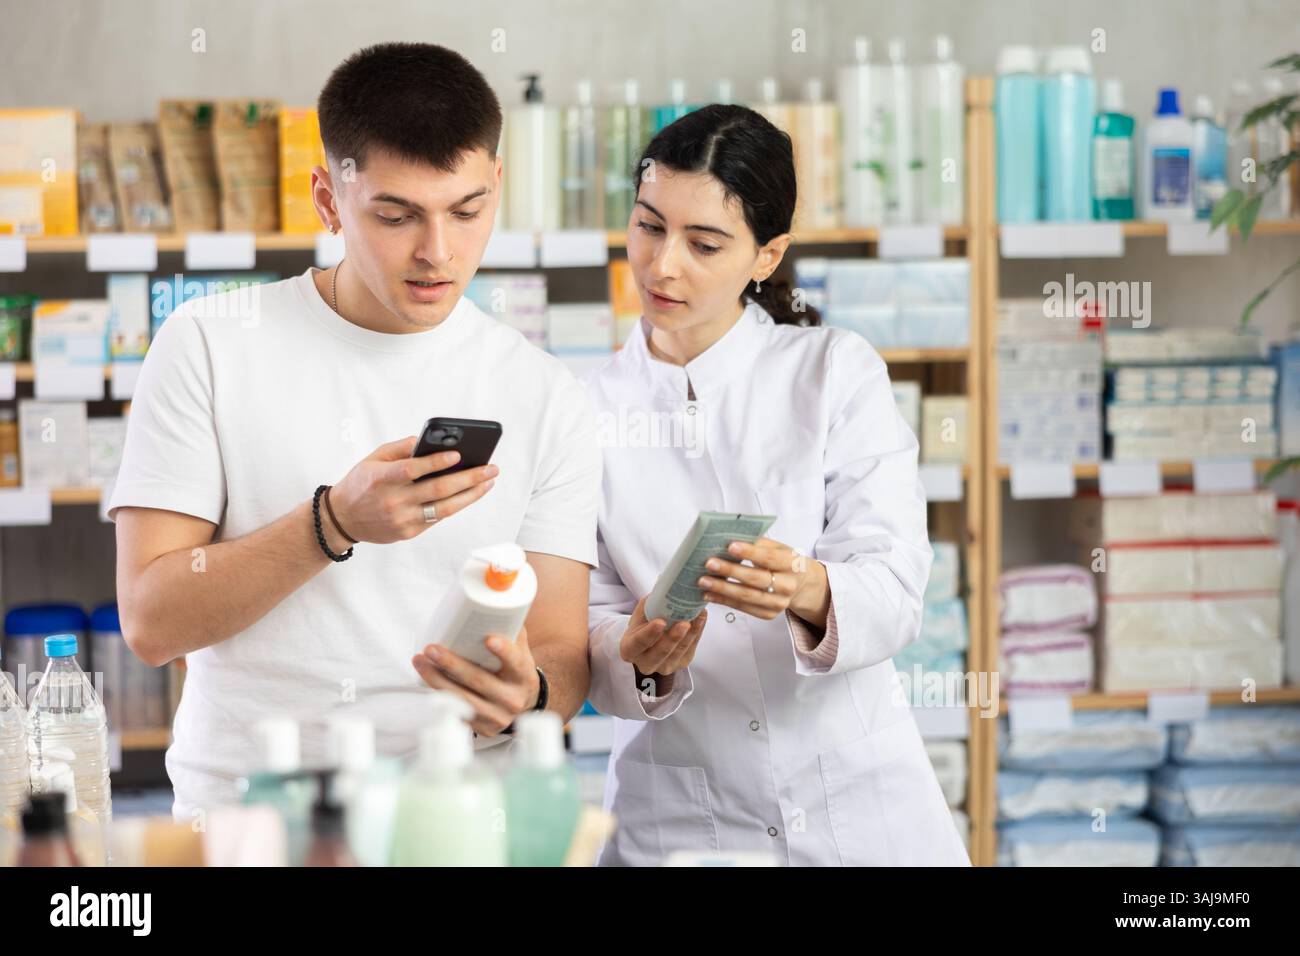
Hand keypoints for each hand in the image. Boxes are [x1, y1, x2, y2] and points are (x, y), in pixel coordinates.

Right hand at [326, 436, 497, 546]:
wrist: (342, 519)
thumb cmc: (361, 483)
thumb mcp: (373, 459)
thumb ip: (400, 448)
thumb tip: (429, 441)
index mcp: (381, 479)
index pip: (413, 469)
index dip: (437, 462)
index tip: (459, 454)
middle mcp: (393, 501)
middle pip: (438, 490)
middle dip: (469, 478)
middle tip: (491, 468)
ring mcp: (402, 519)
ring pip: (444, 508)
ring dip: (471, 495)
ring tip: (488, 482)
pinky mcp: (408, 532)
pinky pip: (437, 518)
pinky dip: (456, 505)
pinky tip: (470, 493)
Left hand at [412, 626, 539, 736]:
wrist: (525, 705)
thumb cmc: (516, 670)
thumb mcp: (521, 652)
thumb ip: (511, 630)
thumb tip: (494, 600)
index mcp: (523, 676)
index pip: (515, 662)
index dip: (503, 651)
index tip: (489, 639)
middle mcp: (512, 698)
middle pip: (479, 681)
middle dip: (452, 664)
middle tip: (431, 648)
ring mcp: (497, 717)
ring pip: (463, 699)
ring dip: (436, 680)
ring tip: (419, 661)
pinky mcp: (482, 729)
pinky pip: (457, 713)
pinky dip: (439, 697)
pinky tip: (425, 682)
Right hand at [620, 597, 706, 693]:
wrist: (652, 637)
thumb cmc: (644, 623)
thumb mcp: (641, 613)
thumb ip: (651, 604)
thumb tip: (666, 586)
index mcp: (629, 650)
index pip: (638, 643)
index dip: (649, 634)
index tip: (660, 622)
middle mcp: (645, 663)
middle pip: (660, 652)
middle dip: (674, 638)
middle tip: (684, 623)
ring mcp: (665, 666)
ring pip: (679, 651)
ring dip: (691, 633)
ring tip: (698, 615)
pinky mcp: (681, 664)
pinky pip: (690, 649)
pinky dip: (697, 633)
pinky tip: (701, 619)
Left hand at [699, 537, 811, 620]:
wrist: (798, 584)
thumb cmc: (782, 562)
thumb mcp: (777, 548)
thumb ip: (758, 543)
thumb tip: (729, 537)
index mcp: (792, 564)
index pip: (769, 558)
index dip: (749, 552)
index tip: (730, 546)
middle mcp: (788, 586)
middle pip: (756, 579)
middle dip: (730, 571)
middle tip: (709, 563)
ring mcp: (779, 603)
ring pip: (747, 596)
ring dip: (722, 588)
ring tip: (704, 580)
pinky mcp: (768, 614)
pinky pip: (743, 608)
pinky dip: (723, 600)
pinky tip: (709, 593)